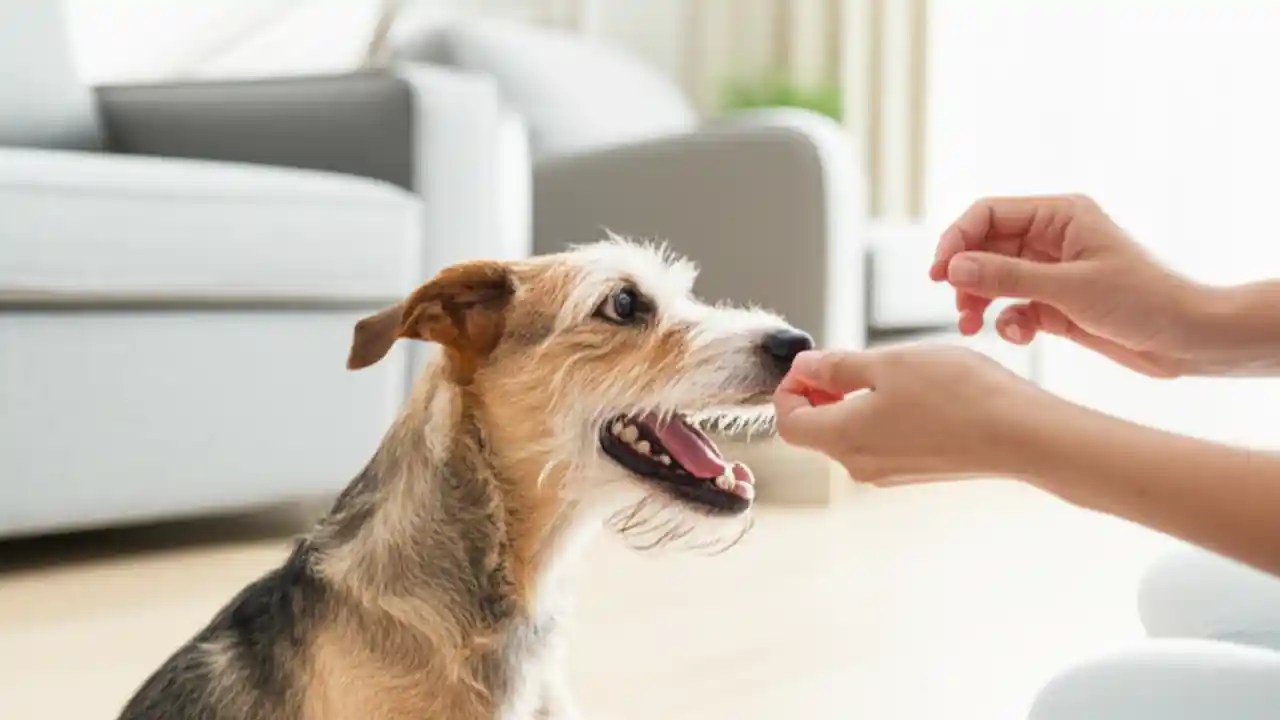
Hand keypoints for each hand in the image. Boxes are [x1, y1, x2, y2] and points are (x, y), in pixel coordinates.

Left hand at [773, 346, 1057, 484]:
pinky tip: (911, 391)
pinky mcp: (915, 471)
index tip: (810, 362)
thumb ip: (837, 368)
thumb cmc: (956, 394)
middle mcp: (858, 464)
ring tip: (884, 370)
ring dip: (851, 401)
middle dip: (819, 392)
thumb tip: (802, 368)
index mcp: (841, 438)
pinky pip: (879, 442)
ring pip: (848, 435)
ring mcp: (888, 472)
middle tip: (845, 359)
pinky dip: (878, 415)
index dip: (788, 389)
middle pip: (816, 430)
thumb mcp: (888, 363)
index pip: (788, 422)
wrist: (1022, 435)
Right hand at [930, 195, 1202, 377]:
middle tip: (958, 307)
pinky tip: (1020, 337)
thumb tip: (952, 268)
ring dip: (979, 303)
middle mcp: (1053, 238)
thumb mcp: (1069, 288)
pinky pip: (1014, 307)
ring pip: (994, 280)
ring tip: (973, 327)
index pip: (988, 214)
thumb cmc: (1144, 301)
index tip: (940, 274)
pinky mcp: (1056, 304)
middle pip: (985, 248)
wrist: (1190, 340)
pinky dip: (1008, 322)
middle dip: (967, 277)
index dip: (957, 240)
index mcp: (1060, 215)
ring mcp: (1053, 272)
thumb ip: (1007, 276)